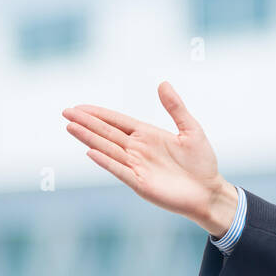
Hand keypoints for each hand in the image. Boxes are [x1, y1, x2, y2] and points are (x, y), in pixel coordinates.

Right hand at [61, 82, 237, 235]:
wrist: (209, 192)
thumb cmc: (202, 162)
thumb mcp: (191, 130)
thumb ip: (176, 108)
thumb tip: (163, 83)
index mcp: (147, 135)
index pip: (116, 121)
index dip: (98, 114)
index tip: (79, 107)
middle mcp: (137, 150)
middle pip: (106, 133)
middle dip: (86, 123)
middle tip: (65, 112)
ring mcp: (136, 166)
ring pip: (107, 149)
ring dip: (89, 138)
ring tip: (70, 127)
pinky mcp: (140, 183)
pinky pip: (119, 170)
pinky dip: (105, 161)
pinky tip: (90, 152)